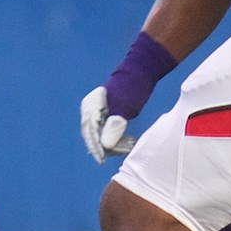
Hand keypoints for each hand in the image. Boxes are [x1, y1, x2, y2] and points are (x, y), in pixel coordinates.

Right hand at [80, 29, 178, 162]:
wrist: (142, 71)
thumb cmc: (132, 85)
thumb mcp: (125, 105)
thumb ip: (114, 124)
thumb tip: (105, 145)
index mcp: (90, 105)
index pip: (89, 131)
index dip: (95, 146)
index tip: (102, 158)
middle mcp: (91, 109)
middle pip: (93, 135)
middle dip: (106, 146)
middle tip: (123, 151)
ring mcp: (98, 112)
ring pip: (101, 135)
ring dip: (114, 143)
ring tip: (130, 146)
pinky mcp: (108, 116)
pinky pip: (108, 132)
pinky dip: (117, 138)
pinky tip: (129, 143)